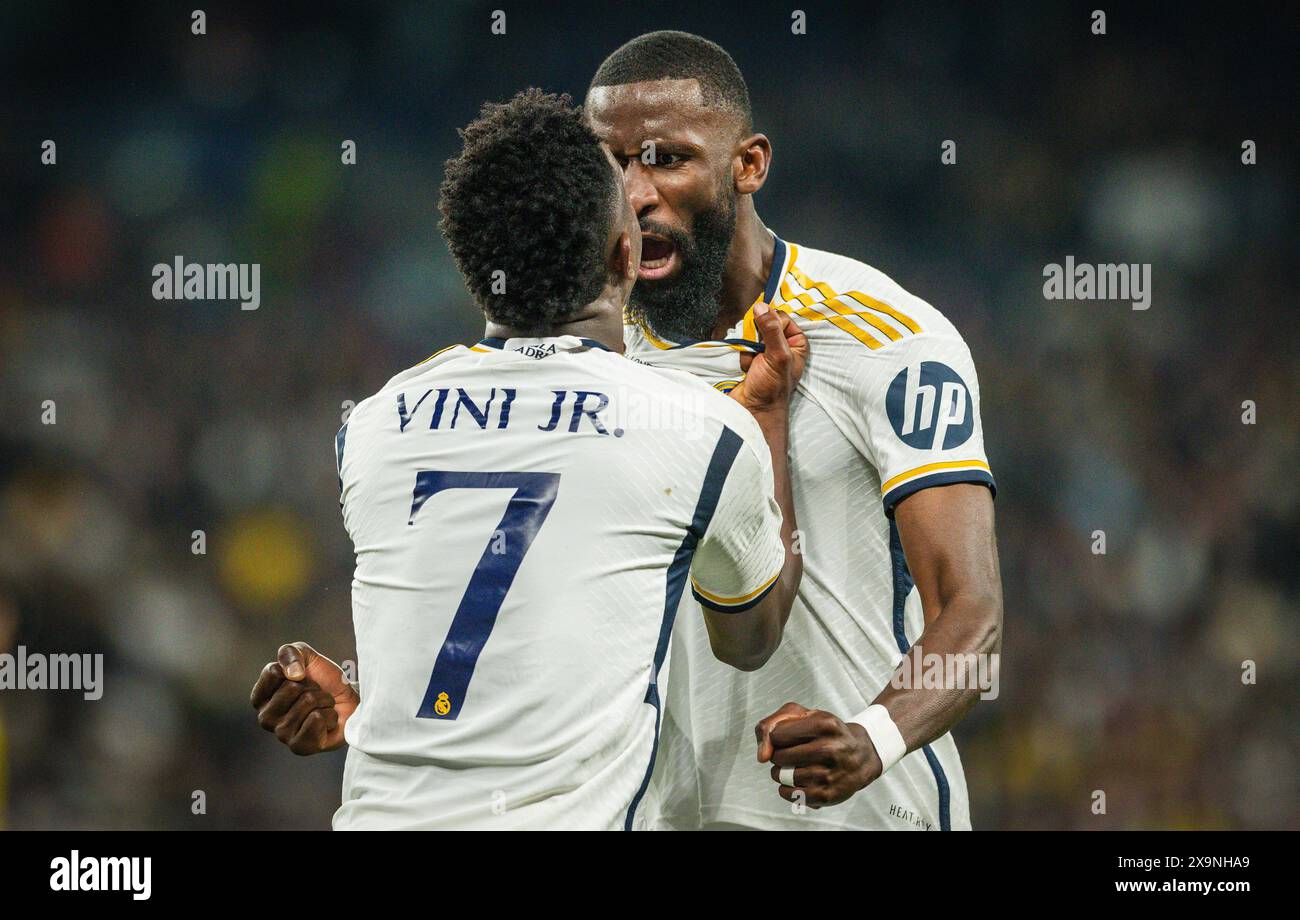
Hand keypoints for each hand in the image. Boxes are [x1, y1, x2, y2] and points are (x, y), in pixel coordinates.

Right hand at [251, 642, 358, 754]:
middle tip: (317, 695)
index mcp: (261, 697)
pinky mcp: (299, 747)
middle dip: (312, 687)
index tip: (302, 677)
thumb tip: (292, 674)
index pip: (273, 672)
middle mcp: (265, 718)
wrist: (350, 701)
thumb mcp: (305, 656)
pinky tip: (327, 722)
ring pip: (307, 702)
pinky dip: (329, 715)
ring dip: (324, 700)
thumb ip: (290, 653)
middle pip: (292, 688)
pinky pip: (317, 719)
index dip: (296, 668)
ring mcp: (281, 734)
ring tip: (323, 708)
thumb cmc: (323, 680)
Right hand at [730, 304, 807, 413]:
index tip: (766, 337)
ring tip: (754, 365)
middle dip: (757, 337)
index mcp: (797, 343)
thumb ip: (771, 330)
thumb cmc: (772, 388)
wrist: (753, 410)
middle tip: (760, 352)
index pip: (782, 317)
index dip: (772, 324)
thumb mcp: (777, 356)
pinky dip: (743, 357)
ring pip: (752, 335)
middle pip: (765, 324)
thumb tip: (761, 307)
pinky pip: (744, 346)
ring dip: (749, 348)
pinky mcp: (753, 359)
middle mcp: (784, 345)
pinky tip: (748, 370)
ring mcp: (767, 352)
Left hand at [755, 701, 880, 806]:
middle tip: (789, 754)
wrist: (861, 755)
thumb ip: (773, 724)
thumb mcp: (805, 716)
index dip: (776, 738)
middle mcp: (830, 748)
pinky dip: (786, 789)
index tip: (786, 739)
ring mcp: (830, 773)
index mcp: (824, 724)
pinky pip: (790, 794)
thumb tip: (762, 756)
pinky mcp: (828, 795)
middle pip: (779, 756)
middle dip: (778, 756)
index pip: (776, 735)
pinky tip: (795, 782)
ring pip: (783, 776)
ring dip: (780, 773)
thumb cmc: (827, 733)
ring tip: (792, 768)